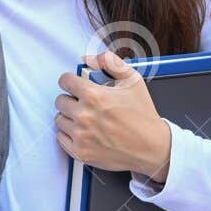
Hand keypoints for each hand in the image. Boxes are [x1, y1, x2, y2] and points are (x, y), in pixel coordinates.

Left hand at [54, 50, 171, 177]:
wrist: (151, 148)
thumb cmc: (143, 114)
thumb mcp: (133, 80)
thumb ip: (111, 62)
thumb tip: (90, 58)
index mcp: (94, 96)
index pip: (64, 81)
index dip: (71, 81)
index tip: (75, 85)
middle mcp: (84, 116)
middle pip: (60, 101)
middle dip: (71, 99)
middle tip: (85, 103)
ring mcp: (81, 136)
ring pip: (59, 119)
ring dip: (70, 117)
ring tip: (86, 118)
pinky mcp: (80, 152)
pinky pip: (60, 137)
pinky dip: (69, 134)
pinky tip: (84, 131)